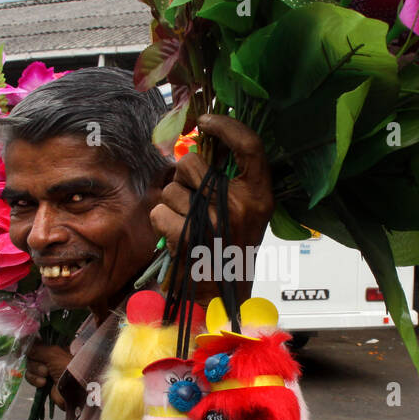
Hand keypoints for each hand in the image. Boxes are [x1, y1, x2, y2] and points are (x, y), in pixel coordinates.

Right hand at [26, 343, 71, 408]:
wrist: (75, 392)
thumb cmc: (68, 368)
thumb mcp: (53, 354)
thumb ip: (37, 348)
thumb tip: (22, 343)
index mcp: (57, 347)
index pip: (39, 342)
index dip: (31, 344)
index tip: (23, 345)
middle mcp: (51, 357)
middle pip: (32, 355)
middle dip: (36, 362)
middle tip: (46, 369)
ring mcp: (47, 369)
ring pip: (30, 366)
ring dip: (35, 372)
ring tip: (47, 377)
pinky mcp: (43, 382)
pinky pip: (31, 377)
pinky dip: (35, 380)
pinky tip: (44, 383)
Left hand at [150, 114, 272, 302]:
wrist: (221, 298)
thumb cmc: (229, 250)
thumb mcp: (245, 212)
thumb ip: (230, 180)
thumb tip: (201, 142)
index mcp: (259, 197)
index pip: (250, 146)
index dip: (227, 126)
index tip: (206, 121)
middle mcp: (240, 207)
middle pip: (192, 163)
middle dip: (184, 179)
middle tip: (195, 203)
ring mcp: (214, 222)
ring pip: (171, 188)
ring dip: (172, 204)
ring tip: (189, 225)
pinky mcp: (188, 238)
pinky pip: (159, 210)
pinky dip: (162, 224)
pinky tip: (177, 237)